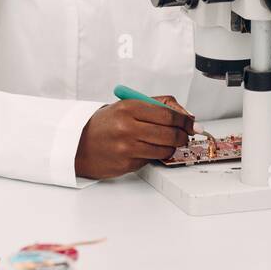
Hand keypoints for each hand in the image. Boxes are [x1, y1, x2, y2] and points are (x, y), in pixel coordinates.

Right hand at [74, 96, 194, 179]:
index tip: (191, 123)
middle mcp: (127, 127)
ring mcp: (127, 148)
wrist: (78, 143)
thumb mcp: (128, 105)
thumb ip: (157, 105)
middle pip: (170, 133)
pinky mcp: (126, 164)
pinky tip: (146, 149)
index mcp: (129, 108)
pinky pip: (152, 159)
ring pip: (164, 149)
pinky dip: (154, 155)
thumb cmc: (106, 124)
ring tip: (166, 142)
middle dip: (182, 135)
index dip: (185, 120)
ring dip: (171, 147)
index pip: (168, 115)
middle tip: (184, 135)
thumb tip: (186, 116)